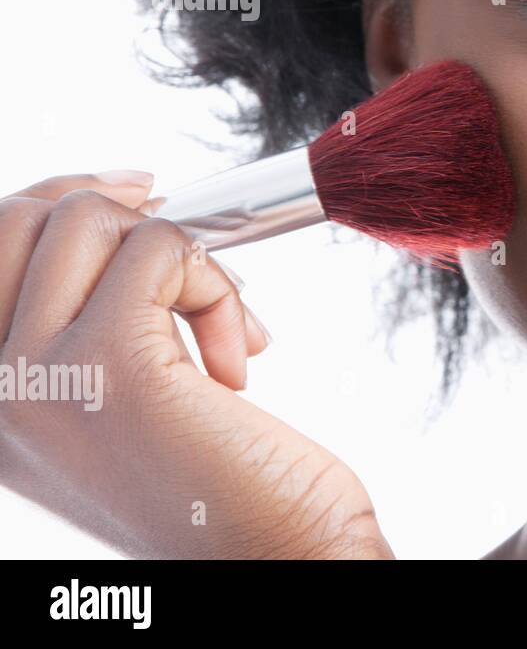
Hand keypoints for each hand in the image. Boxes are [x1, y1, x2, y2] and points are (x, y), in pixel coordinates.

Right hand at [0, 171, 393, 557]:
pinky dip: (220, 288)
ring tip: (219, 328)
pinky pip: (163, 249)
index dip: (59, 196)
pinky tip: (238, 361)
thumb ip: (83, 318)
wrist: (270, 560)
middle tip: (190, 267)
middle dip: (129, 221)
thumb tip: (107, 202)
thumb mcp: (116, 398)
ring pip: (89, 219)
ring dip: (180, 256)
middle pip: (27, 218)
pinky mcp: (105, 362)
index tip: (134, 194)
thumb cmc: (212, 486)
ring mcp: (31, 375)